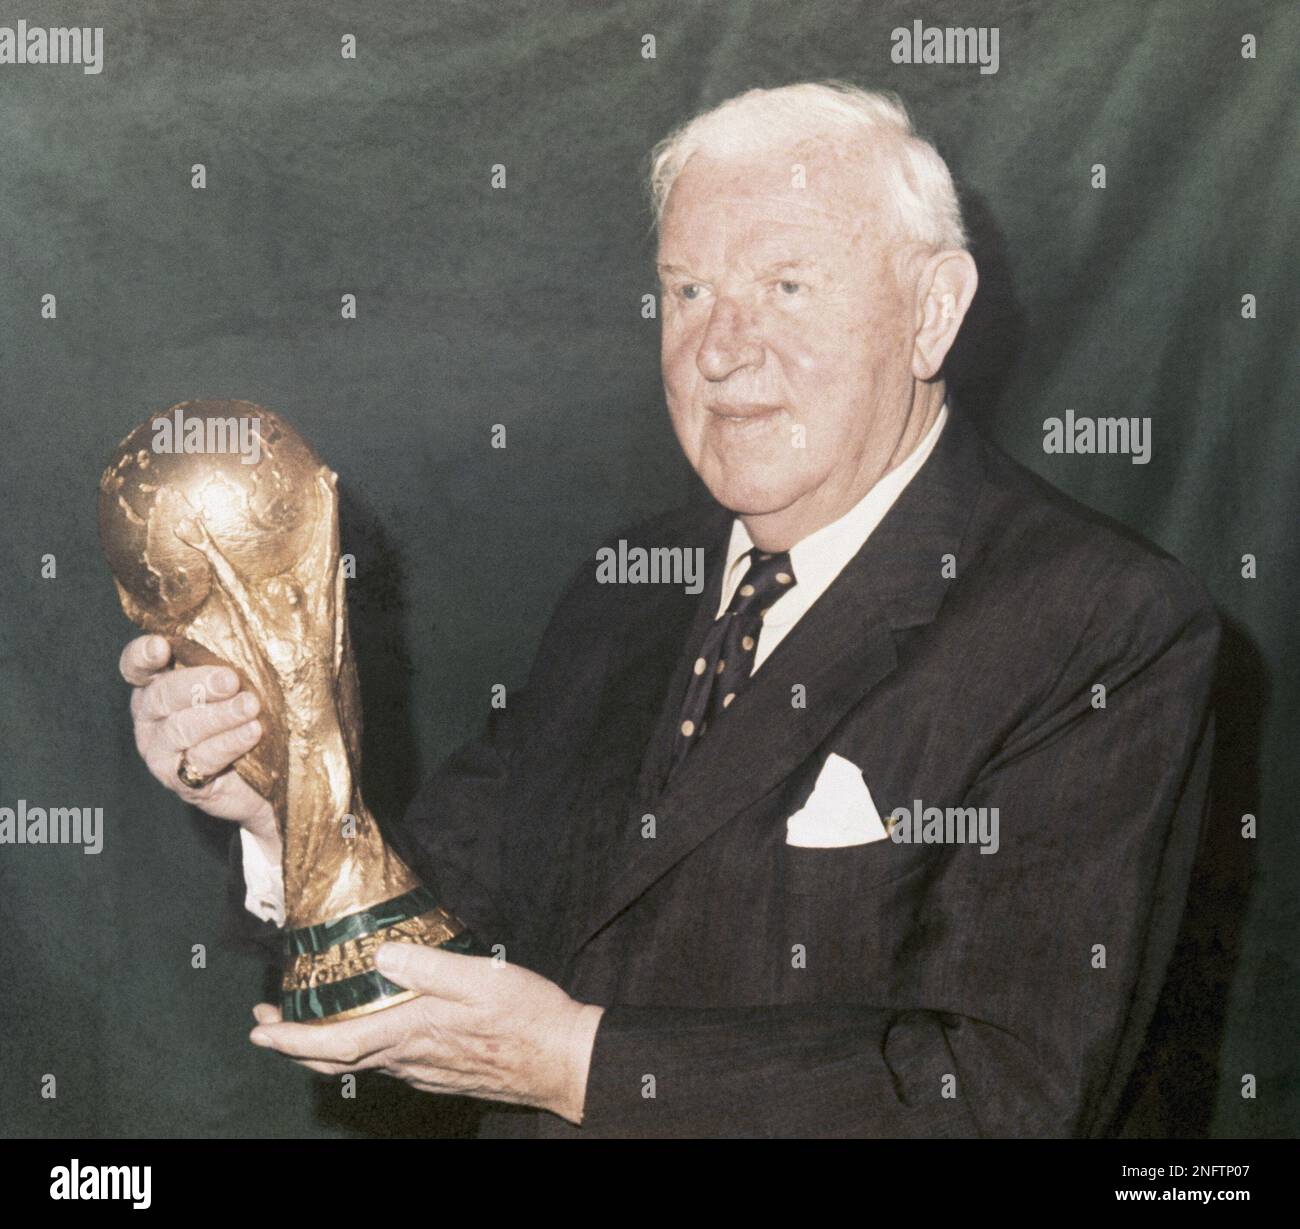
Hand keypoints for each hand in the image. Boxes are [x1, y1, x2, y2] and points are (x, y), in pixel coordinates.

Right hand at [119, 634, 279, 856]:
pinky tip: (252, 732)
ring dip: (219, 715)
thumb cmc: (249, 717)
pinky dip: (229, 743)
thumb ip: (233, 662)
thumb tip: (264, 635)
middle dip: (197, 684)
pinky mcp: (178, 779)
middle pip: (161, 695)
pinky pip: (201, 758)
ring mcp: (160, 750)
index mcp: (158, 684)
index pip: (136, 666)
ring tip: (251, 706)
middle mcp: (151, 717)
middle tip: (231, 680)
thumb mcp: (239, 685)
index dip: (143, 656)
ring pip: (180, 729)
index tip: (161, 647)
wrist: (263, 778)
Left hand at [248, 943, 605, 1124]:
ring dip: (324, 1046)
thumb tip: (381, 955)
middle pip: (334, 1061)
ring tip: (311, 1021)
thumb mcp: (479, 977)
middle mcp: (408, 1059)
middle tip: (267, 1024)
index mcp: (411, 1032)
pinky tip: (371, 1029)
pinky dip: (360, 1049)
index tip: (259, 1029)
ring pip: (358, 1064)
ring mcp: (422, 1071)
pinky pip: (385, 1065)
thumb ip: (428, 965)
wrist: (562, 1060)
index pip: (333, 1044)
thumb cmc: (525, 1017)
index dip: (290, 1039)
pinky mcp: (438, 1074)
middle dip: (293, 1044)